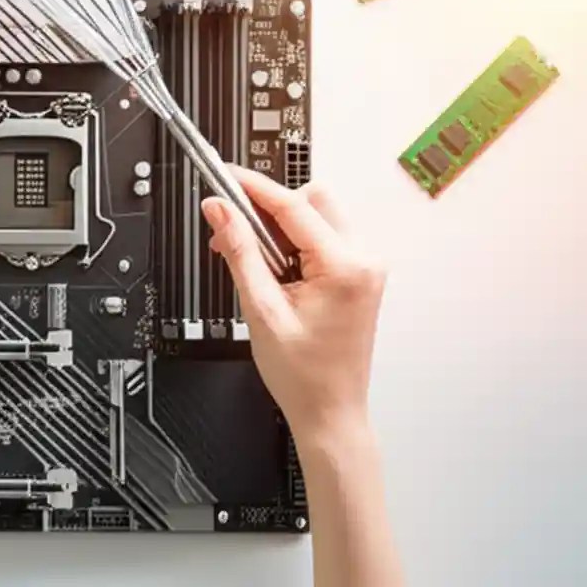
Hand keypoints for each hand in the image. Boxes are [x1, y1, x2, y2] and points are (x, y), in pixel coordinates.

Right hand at [201, 166, 386, 444]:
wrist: (329, 411)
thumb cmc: (303, 375)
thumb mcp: (260, 310)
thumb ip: (239, 252)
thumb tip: (220, 210)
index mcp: (344, 268)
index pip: (293, 206)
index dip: (253, 187)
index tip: (225, 175)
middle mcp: (364, 260)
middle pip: (313, 199)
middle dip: (270, 207)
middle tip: (234, 229)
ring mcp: (366, 266)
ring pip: (320, 214)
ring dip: (283, 226)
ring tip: (257, 264)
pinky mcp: (359, 274)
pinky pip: (325, 236)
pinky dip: (296, 242)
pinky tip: (277, 271)